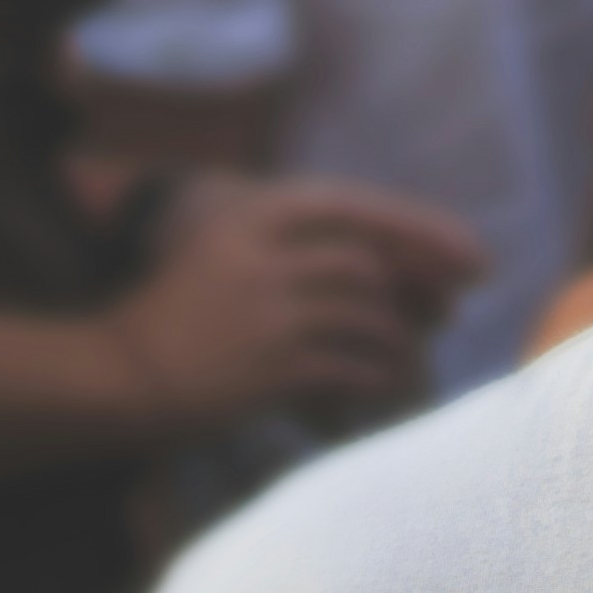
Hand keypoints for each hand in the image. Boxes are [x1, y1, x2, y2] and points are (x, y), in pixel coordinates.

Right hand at [106, 176, 488, 428]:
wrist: (121, 372)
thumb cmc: (180, 314)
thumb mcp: (225, 252)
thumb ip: (292, 246)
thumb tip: (384, 263)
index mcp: (251, 216)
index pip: (356, 208)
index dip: (422, 227)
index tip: (472, 253)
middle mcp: (262, 256)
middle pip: (367, 266)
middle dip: (419, 291)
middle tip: (450, 312)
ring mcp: (267, 312)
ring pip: (365, 319)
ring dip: (399, 340)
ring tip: (408, 357)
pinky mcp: (271, 367)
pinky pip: (349, 367)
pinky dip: (376, 377)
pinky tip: (380, 385)